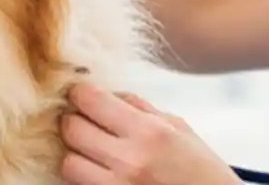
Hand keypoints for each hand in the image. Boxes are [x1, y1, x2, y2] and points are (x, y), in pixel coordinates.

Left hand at [61, 82, 240, 184]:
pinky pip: (79, 184)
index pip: (91, 101)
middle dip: (74, 119)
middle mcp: (129, 160)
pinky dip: (83, 174)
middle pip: (71, 130)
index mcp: (149, 132)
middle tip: (85, 118)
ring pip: (68, 163)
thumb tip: (108, 93)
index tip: (83, 93)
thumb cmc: (200, 167)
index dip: (81, 93)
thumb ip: (141, 108)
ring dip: (76, 152)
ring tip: (91, 148)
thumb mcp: (178, 127)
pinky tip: (97, 167)